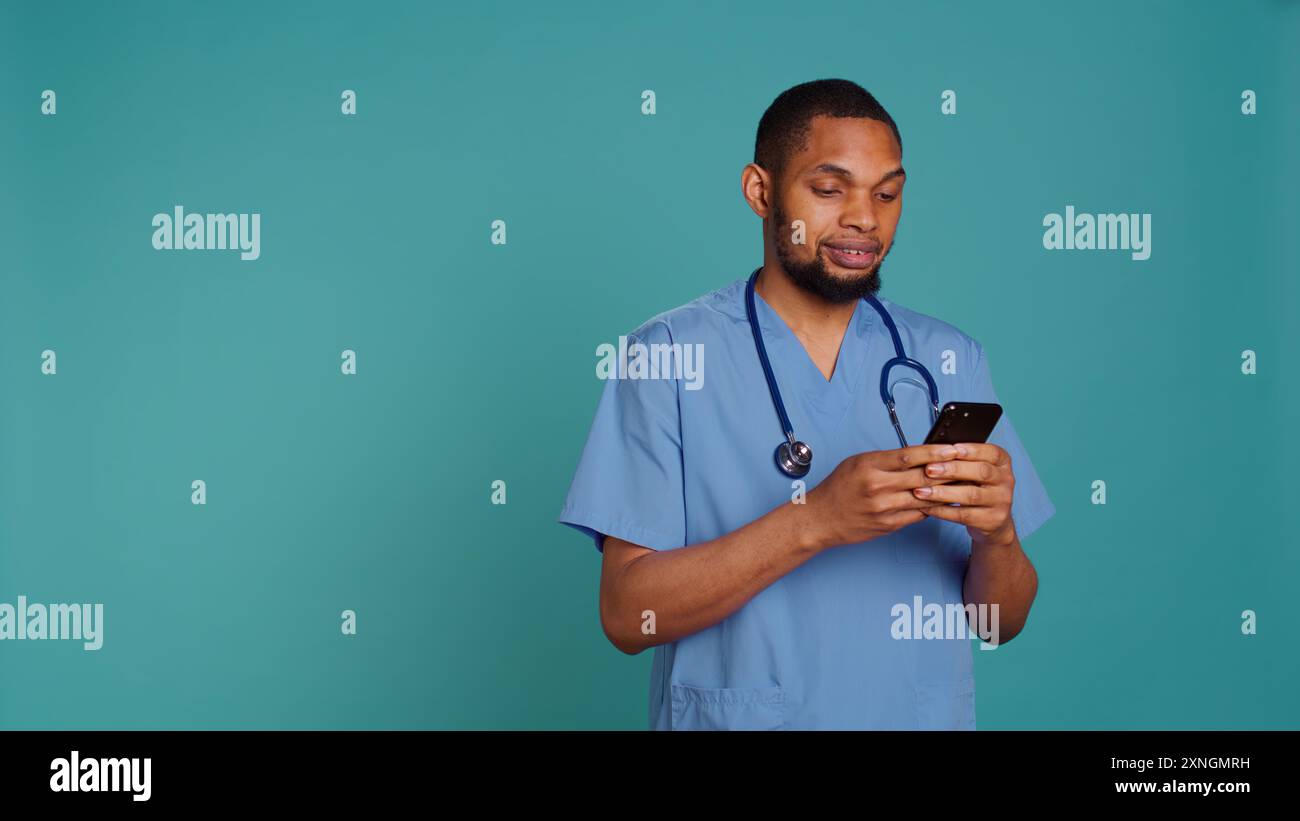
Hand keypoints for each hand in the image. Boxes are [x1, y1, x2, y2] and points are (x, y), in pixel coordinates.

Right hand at [804, 443, 966, 550]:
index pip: (909, 455)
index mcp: (869, 465)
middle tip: (969, 464)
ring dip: (946, 491)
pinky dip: (934, 506)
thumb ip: (887, 459)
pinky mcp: (888, 524)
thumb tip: (920, 455)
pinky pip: (918, 514)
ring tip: (965, 483)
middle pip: (922, 477)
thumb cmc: (839, 487)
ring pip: (925, 497)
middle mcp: (877, 486)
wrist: (821, 518)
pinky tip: (947, 501)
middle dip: (948, 470)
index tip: (954, 447)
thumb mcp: (858, 463)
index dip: (935, 451)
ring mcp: (883, 507)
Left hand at [911, 443, 1015, 545]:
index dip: (972, 450)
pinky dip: (942, 511)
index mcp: (1002, 463)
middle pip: (981, 472)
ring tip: (921, 491)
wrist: (992, 521)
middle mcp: (1006, 480)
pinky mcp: (991, 520)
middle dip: (953, 469)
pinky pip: (964, 515)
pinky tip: (926, 507)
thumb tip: (932, 452)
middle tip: (929, 469)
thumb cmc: (977, 487)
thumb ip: (961, 461)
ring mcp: (1001, 502)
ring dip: (942, 493)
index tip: (950, 448)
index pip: (992, 452)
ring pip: (971, 495)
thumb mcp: (975, 471)